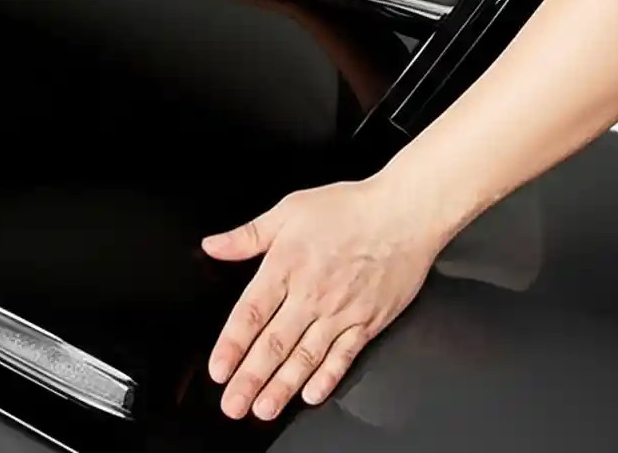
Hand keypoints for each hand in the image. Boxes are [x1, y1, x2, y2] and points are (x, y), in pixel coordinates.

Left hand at [200, 178, 449, 420]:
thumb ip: (247, 235)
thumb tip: (213, 246)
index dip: (232, 345)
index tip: (218, 369)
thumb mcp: (289, 210)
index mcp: (286, 267)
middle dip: (250, 378)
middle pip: (274, 344)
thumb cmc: (350, 209)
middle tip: (234, 404)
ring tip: (264, 409)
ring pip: (305, 357)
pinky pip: (343, 356)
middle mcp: (311, 295)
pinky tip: (311, 395)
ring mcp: (340, 312)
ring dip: (282, 387)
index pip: (251, 314)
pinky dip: (327, 378)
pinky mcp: (367, 322)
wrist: (404, 214)